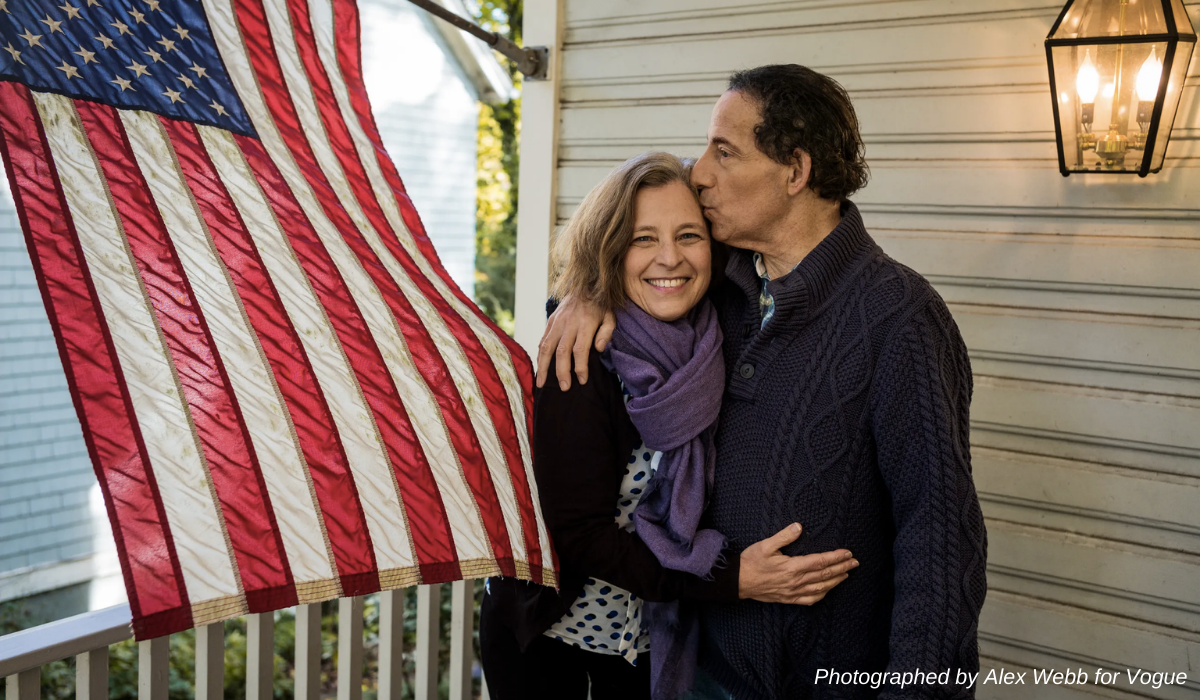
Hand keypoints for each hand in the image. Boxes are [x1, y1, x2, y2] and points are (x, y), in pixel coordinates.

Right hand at [535, 295, 615, 390]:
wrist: (585, 284)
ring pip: (547, 347)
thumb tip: (599, 349)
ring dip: (544, 367)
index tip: (582, 380)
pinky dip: (540, 355)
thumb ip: (607, 332)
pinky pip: (543, 340)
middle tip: (564, 388)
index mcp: (586, 322)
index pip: (580, 349)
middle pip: (562, 351)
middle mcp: (569, 323)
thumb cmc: (601, 305)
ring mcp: (557, 321)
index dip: (580, 367)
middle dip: (562, 372)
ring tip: (542, 383)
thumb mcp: (611, 316)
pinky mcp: (550, 321)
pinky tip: (540, 368)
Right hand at [738, 523, 857, 604]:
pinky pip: (810, 600)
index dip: (836, 557)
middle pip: (824, 574)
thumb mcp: (765, 545)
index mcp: (792, 567)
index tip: (848, 553)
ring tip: (847, 574)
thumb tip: (799, 526)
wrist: (738, 582)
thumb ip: (784, 536)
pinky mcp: (789, 599)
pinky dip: (822, 594)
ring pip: (821, 588)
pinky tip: (827, 590)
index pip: (820, 561)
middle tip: (855, 562)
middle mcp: (796, 581)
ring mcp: (793, 592)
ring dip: (836, 581)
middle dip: (842, 568)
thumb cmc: (751, 561)